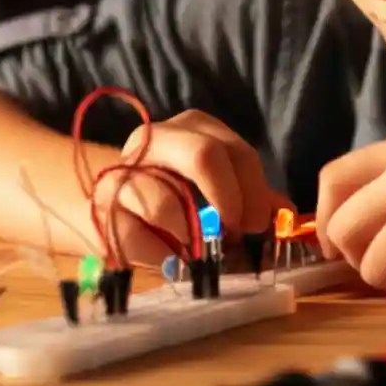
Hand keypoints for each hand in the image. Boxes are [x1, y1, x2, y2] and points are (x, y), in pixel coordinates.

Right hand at [106, 110, 292, 264]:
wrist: (113, 206)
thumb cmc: (175, 196)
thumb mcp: (218, 189)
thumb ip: (253, 197)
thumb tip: (285, 213)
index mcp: (191, 128)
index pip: (235, 151)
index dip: (254, 191)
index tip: (258, 223)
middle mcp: (154, 138)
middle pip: (204, 156)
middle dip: (230, 200)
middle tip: (239, 232)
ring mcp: (122, 171)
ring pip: (166, 204)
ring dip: (190, 236)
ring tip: (198, 248)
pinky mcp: (100, 207)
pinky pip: (137, 237)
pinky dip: (161, 254)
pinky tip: (169, 256)